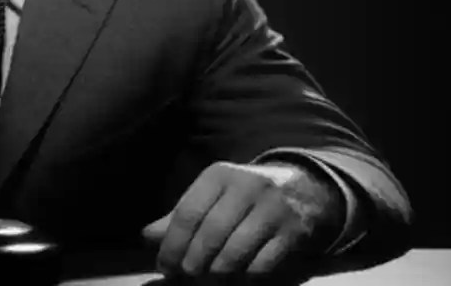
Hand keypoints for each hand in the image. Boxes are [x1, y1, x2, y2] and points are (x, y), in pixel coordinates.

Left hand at [141, 161, 340, 280]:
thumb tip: (147, 236)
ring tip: (208, 279)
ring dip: (217, 272)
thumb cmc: (244, 194)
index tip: (163, 267)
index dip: (172, 244)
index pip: (188, 212)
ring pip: (236, 251)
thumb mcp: (212, 194)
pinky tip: (236, 279)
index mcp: (219, 175)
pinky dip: (245, 277)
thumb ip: (181, 215)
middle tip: (185, 276)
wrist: (303, 187)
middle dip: (193, 261)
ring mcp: (272, 208)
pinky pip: (262, 263)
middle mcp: (246, 186)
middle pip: (211, 233)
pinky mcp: (293, 231)